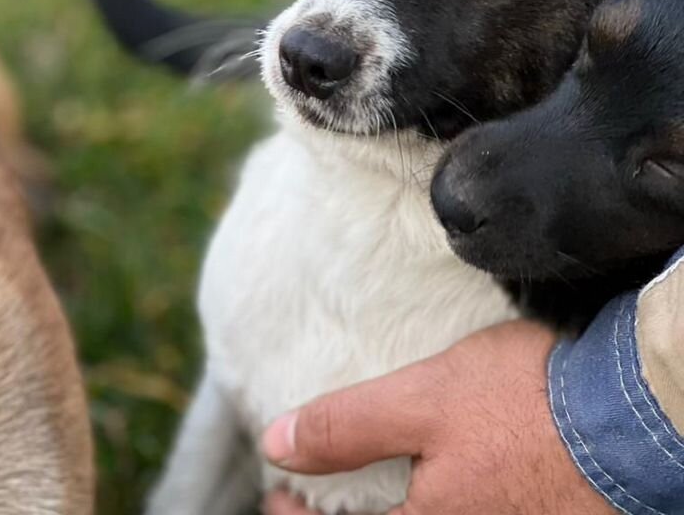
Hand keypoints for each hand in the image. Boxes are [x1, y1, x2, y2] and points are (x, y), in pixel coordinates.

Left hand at [260, 321, 615, 514]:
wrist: (628, 415)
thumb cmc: (525, 404)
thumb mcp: (421, 400)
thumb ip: (348, 427)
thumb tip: (278, 445)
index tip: (277, 498)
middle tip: (310, 500)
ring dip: (389, 514)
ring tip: (365, 497)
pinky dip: (430, 507)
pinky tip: (428, 484)